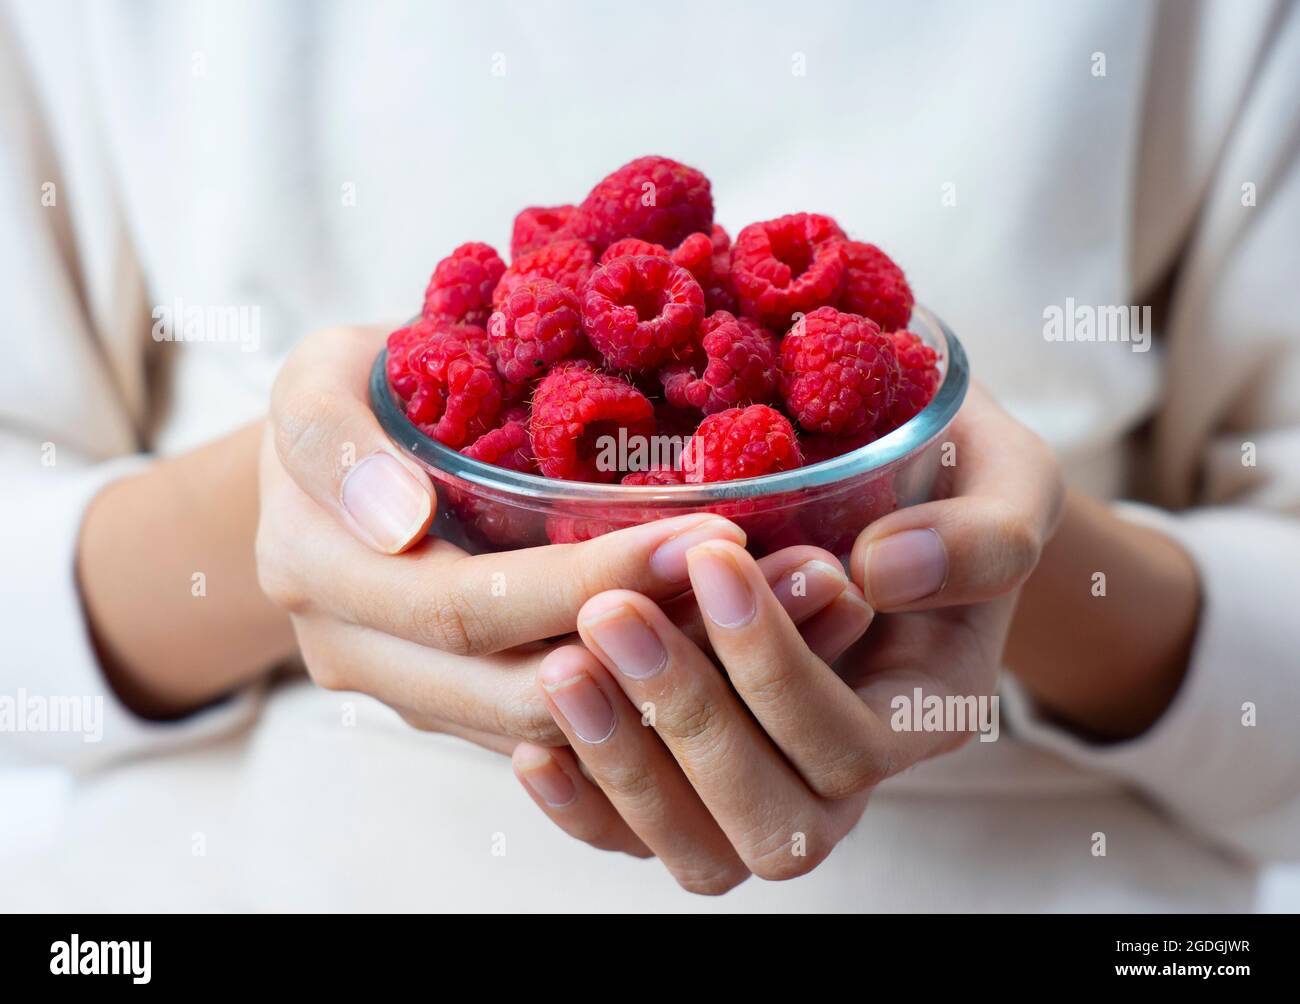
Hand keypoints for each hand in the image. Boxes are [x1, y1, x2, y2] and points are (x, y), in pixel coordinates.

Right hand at [257, 325, 864, 751]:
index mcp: (321, 578)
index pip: (468, 606)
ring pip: (557, 727)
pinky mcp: (469, 708)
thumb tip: (400, 518)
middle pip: (522, 688)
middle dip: (659, 644)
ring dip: (676, 688)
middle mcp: (366, 659)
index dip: (589, 584)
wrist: (335, 464)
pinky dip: (652, 700)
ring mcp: (420, 695)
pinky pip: (566, 730)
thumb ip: (332, 440)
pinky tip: (742, 653)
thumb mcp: (313, 383)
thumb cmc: (349, 401)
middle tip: (784, 585)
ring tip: (791, 620)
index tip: (708, 536)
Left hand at [512, 385, 1063, 889]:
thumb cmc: (956, 475)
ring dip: (628, 769)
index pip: (849, 741)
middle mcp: (848, 768)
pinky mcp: (702, 770)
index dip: (778, 666)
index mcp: (927, 709)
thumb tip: (883, 571)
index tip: (716, 559)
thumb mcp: (1007, 482)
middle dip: (689, 721)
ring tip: (564, 670)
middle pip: (774, 822)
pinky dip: (588, 804)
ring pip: (704, 849)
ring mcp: (772, 776)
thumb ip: (981, 536)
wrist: (910, 487)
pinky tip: (536, 743)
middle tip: (611, 616)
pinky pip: (645, 834)